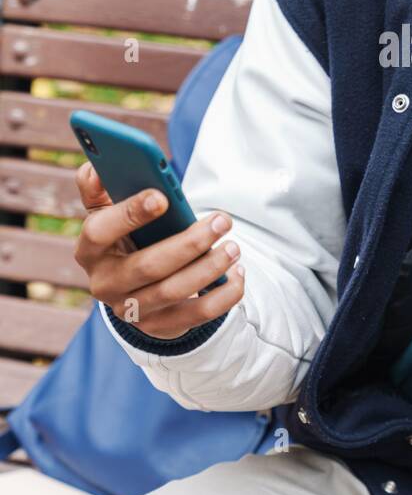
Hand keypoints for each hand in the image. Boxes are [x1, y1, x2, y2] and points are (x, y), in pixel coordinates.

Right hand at [73, 161, 245, 338]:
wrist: (134, 285)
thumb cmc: (126, 235)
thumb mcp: (108, 211)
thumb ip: (99, 187)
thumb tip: (95, 168)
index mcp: (89, 249)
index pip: (101, 231)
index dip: (129, 214)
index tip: (162, 197)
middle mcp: (104, 284)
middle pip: (147, 266)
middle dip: (189, 243)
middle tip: (222, 221)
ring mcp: (131, 309)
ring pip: (173, 291)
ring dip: (209, 268)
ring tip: (234, 246)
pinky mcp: (159, 326)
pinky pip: (196, 315)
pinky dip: (222, 296)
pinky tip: (238, 274)